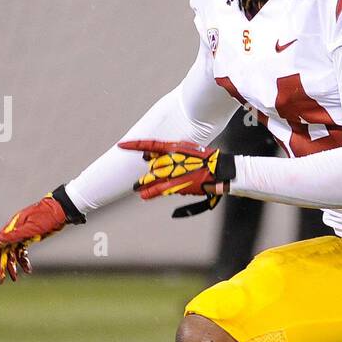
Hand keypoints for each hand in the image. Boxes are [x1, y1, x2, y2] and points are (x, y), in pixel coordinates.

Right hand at [0, 193, 70, 283]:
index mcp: (11, 228)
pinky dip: (23, 261)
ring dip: (12, 266)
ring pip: (12, 254)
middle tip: (0, 281)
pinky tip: (28, 270)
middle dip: (1, 266)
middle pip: (3, 252)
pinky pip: (22, 252)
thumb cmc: (46, 217)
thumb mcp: (32, 228)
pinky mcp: (29, 238)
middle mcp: (13, 232)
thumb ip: (15, 235)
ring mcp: (21, 235)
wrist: (61, 210)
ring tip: (15, 279)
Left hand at [118, 140, 234, 200]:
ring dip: (145, 187)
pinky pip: (162, 190)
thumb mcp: (187, 149)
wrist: (220, 171)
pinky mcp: (178, 186)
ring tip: (138, 191)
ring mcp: (174, 174)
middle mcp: (171, 161)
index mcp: (173, 148)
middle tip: (136, 184)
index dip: (134, 145)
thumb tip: (154, 156)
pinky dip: (154, 193)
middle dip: (145, 177)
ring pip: (154, 181)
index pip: (149, 145)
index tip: (121, 145)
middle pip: (152, 169)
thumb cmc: (206, 159)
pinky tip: (146, 196)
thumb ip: (170, 151)